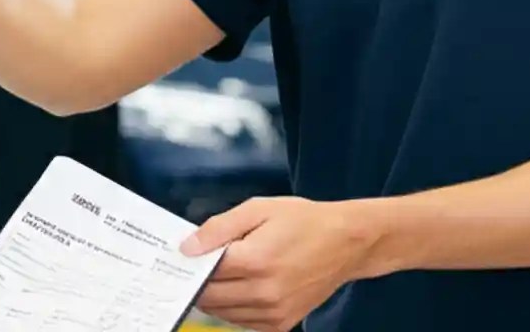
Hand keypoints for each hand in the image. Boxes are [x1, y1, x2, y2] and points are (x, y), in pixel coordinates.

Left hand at [181, 197, 380, 331]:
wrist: (346, 243)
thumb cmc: (302, 220)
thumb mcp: (258, 209)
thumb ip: (219, 228)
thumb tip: (187, 247)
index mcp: (256, 260)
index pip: (204, 271)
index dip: (190, 263)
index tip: (182, 255)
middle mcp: (264, 292)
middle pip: (209, 296)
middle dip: (198, 281)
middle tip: (197, 264)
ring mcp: (274, 312)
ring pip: (222, 313)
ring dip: (214, 296)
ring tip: (223, 273)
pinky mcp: (281, 324)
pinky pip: (241, 322)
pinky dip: (232, 308)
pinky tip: (239, 287)